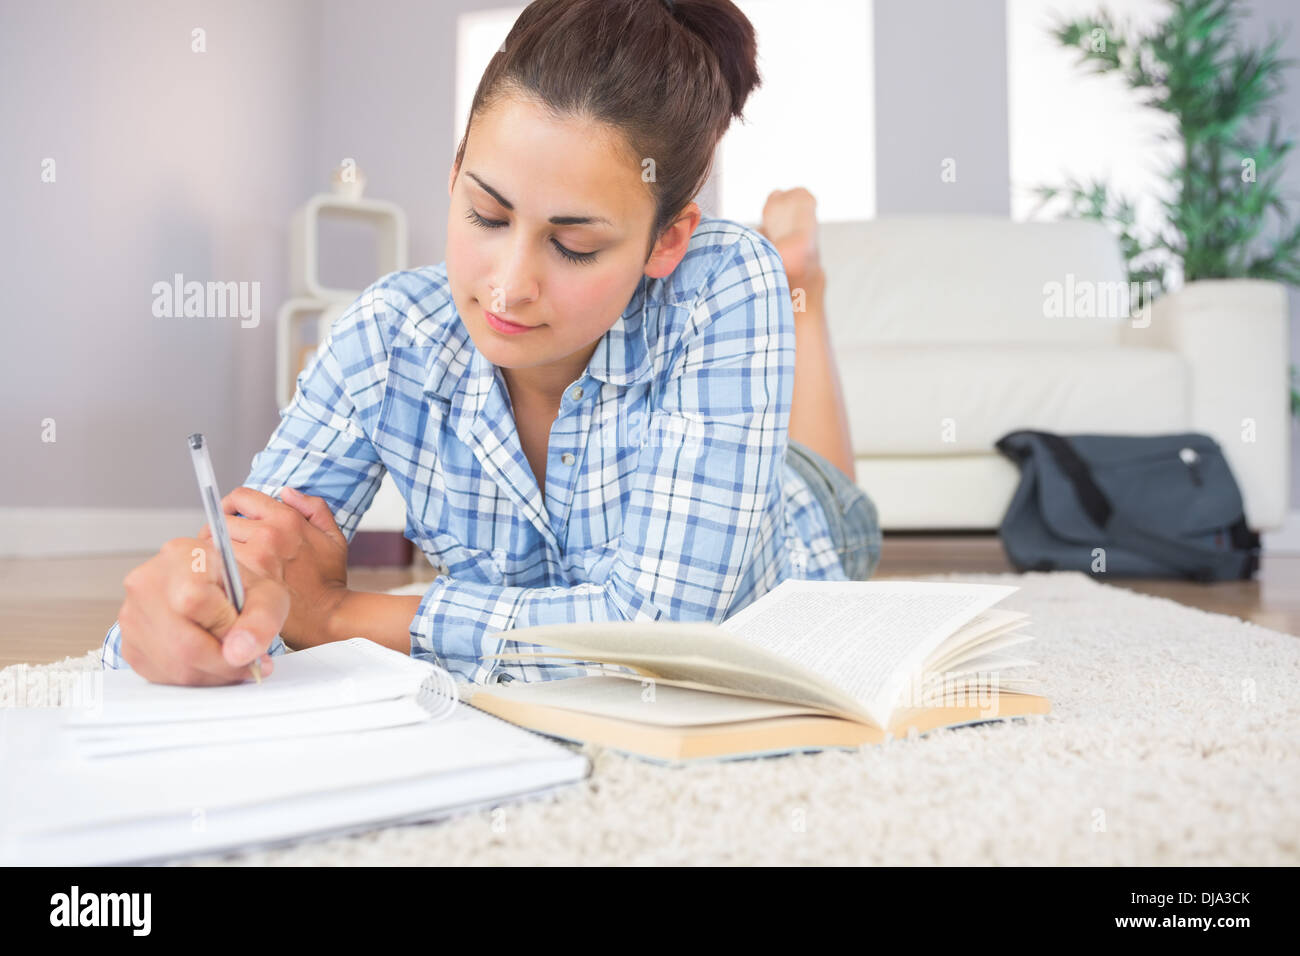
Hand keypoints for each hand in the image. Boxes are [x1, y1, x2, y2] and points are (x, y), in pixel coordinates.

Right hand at [117, 538, 287, 684]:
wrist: (216, 593)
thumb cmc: (240, 590)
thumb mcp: (268, 596)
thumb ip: (262, 621)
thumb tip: (239, 653)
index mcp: (181, 556)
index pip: (193, 601)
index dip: (225, 627)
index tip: (243, 633)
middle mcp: (147, 583)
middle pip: (183, 644)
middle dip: (225, 662)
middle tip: (247, 658)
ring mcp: (132, 615)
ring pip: (174, 666)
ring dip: (213, 674)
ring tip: (232, 658)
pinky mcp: (129, 645)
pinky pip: (163, 676)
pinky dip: (194, 678)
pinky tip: (210, 662)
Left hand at [200, 487, 349, 649]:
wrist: (327, 614)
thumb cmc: (328, 580)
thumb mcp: (333, 537)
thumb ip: (314, 508)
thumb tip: (287, 492)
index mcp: (287, 519)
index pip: (242, 496)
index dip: (233, 504)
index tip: (232, 514)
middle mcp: (269, 533)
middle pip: (221, 519)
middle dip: (221, 529)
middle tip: (226, 543)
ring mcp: (254, 556)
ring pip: (213, 542)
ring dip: (215, 550)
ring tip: (224, 561)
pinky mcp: (244, 578)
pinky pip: (216, 565)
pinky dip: (216, 568)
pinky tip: (226, 577)